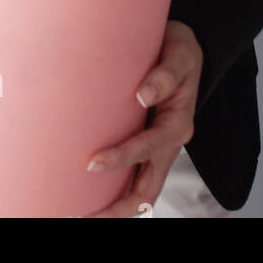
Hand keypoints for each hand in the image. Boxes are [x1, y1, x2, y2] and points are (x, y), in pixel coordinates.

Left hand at [82, 20, 202, 217]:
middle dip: (116, 209)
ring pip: (139, 191)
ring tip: (78, 212)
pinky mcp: (147, 143)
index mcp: (177, 124)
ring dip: (113, 207)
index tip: (91, 163)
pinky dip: (114, 189)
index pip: (148, 150)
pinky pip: (133, 176)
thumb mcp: (180, 53)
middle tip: (80, 215)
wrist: (183, 47)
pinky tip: (88, 192)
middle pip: (146, 192)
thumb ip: (165, 73)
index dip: (121, 159)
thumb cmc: (179, 49)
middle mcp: (168, 143)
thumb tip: (142, 95)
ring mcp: (158, 148)